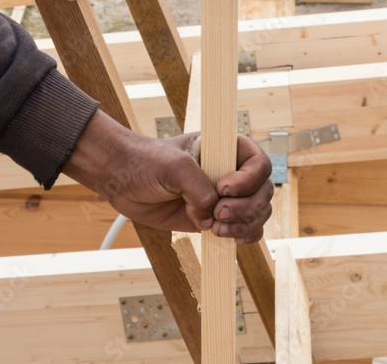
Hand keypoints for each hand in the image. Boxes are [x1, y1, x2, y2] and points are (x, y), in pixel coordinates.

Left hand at [62, 110, 273, 243]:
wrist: (123, 180)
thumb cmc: (146, 162)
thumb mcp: (174, 166)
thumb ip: (199, 188)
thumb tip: (211, 215)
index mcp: (226, 149)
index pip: (258, 164)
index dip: (248, 180)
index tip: (222, 188)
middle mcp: (231, 172)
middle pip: (263, 192)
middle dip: (246, 208)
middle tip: (217, 214)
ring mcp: (225, 197)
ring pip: (257, 213)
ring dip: (244, 225)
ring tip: (216, 229)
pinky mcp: (215, 218)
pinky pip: (245, 229)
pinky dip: (243, 236)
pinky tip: (226, 237)